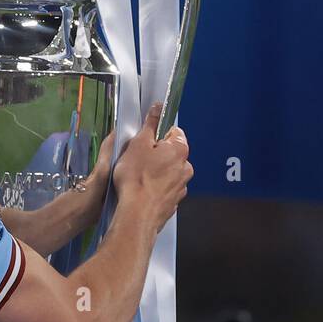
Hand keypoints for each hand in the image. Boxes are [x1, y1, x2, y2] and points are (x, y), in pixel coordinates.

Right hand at [112, 103, 191, 230]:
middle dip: (156, 154)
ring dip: (155, 172)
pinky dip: (155, 188)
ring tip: (137, 177)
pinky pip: (164, 188)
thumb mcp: (138, 143)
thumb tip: (158, 108)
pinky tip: (141, 190)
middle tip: (137, 159)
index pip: (173, 132)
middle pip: (171, 153)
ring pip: (168, 172)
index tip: (145, 140)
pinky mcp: (173, 201)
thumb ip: (150, 124)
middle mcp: (185, 167)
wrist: (137, 214)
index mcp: (180, 149)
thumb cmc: (137, 179)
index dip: (157, 134)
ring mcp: (181, 186)